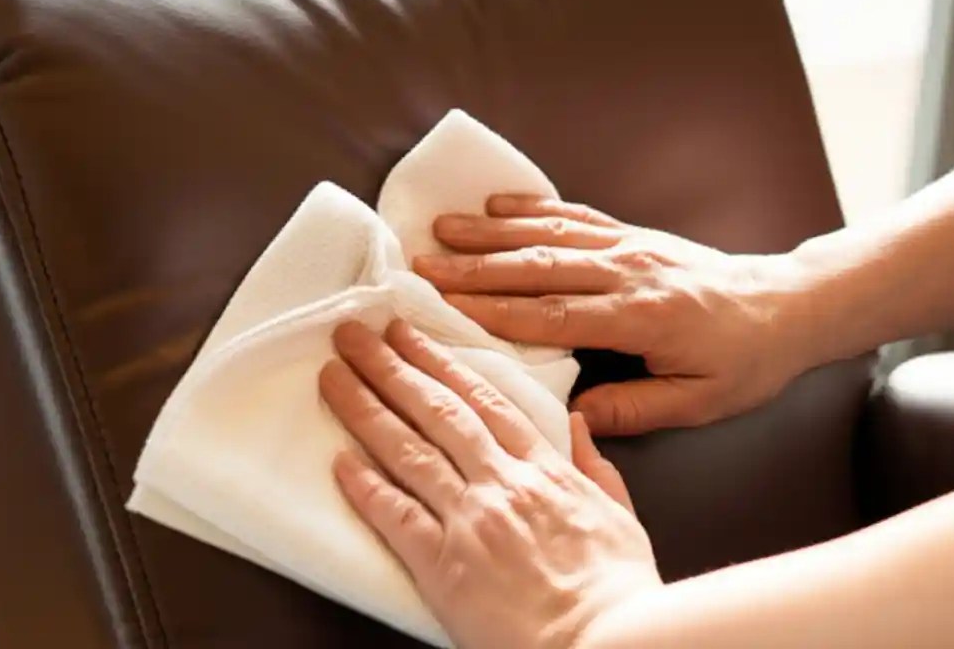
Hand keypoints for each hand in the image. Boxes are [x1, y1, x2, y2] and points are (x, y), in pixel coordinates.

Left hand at [321, 320, 660, 648]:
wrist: (607, 641)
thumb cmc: (617, 590)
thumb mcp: (620, 515)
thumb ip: (594, 464)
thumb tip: (576, 422)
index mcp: (544, 470)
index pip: (483, 400)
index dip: (440, 362)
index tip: (409, 335)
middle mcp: (501, 484)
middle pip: (437, 411)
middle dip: (391, 367)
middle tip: (354, 336)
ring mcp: (469, 521)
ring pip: (408, 451)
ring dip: (365, 409)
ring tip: (333, 377)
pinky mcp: (443, 568)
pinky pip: (396, 516)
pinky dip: (365, 486)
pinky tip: (339, 461)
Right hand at [412, 195, 809, 434]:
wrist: (787, 306)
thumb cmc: (744, 362)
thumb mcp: (699, 403)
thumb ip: (634, 407)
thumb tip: (571, 412)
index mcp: (641, 318)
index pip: (554, 314)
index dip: (496, 311)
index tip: (446, 308)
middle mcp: (628, 272)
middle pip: (538, 266)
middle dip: (475, 267)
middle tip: (421, 267)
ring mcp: (629, 246)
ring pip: (550, 234)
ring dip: (492, 231)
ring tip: (442, 228)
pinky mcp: (633, 234)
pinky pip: (577, 215)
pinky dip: (533, 207)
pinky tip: (497, 204)